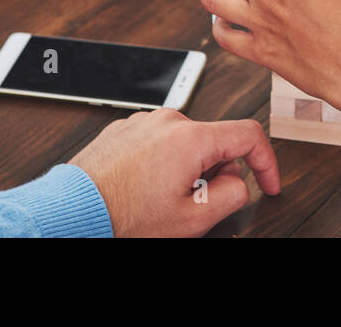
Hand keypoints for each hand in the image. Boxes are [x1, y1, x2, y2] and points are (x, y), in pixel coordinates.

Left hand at [69, 108, 280, 236]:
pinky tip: (144, 186)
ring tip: (161, 197)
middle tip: (196, 201)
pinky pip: (157, 141)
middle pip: (214, 140)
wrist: (74, 211)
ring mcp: (144, 121)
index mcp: (191, 138)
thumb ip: (231, 196)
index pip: (249, 134)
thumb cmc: (124, 215)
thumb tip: (239, 182)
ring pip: (185, 142)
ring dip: (186, 167)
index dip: (266, 162)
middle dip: (215, 171)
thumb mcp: (192, 219)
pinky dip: (160, 162)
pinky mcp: (124, 128)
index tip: (267, 182)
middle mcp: (168, 120)